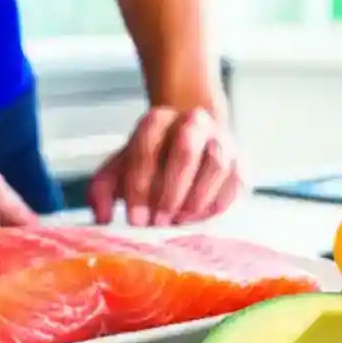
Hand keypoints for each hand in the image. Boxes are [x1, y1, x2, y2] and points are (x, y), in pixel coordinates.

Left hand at [88, 107, 241, 226]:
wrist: (189, 142)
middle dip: (170, 191)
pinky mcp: (240, 162)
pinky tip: (197, 219)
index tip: (135, 218)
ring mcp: (221, 140)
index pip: (147, 144)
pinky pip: (235, 183)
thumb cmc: (150, 162)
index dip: (140, 184)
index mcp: (158, 120)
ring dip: (195, 199)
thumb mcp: (119, 170)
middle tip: (158, 222)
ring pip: (216, 164)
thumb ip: (102, 191)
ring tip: (179, 222)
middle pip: (186, 149)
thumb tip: (101, 218)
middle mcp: (193, 122)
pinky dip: (216, 205)